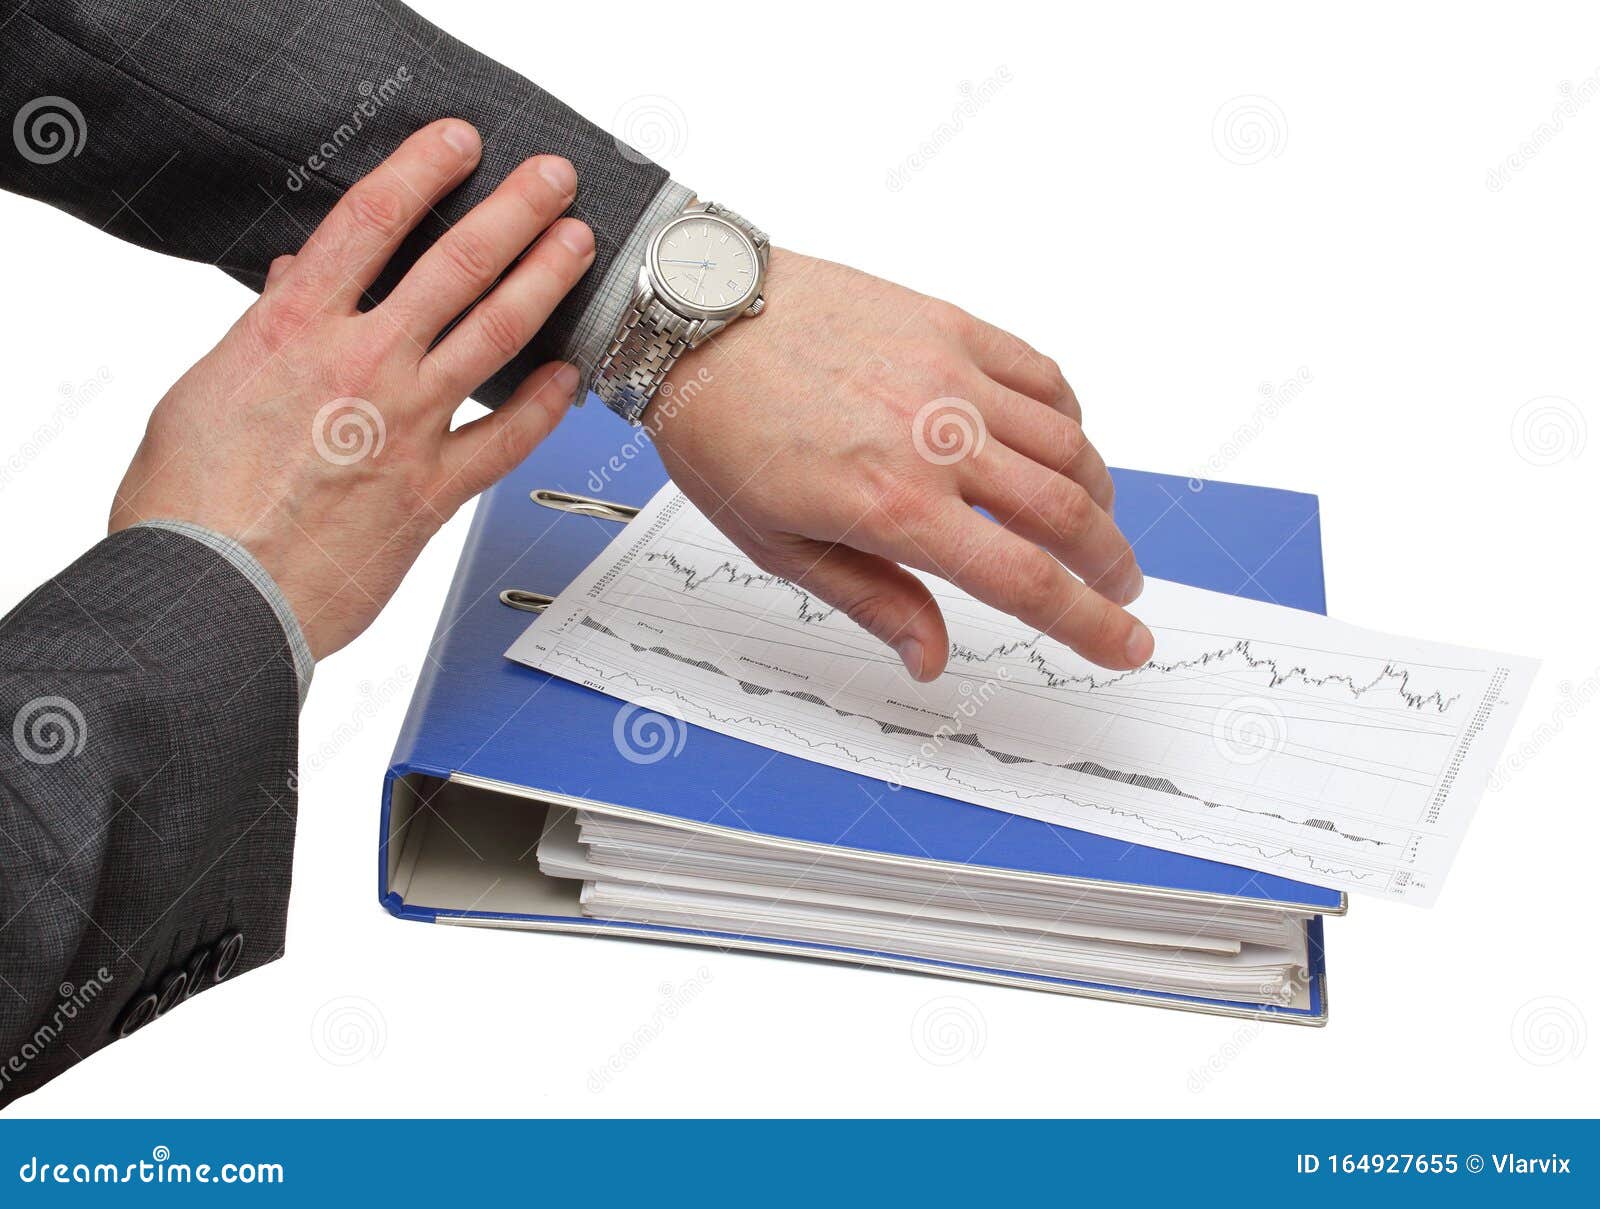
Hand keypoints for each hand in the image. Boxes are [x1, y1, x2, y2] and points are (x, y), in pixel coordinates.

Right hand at [109, 119, 594, 658]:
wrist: (213, 594)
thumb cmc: (191, 506)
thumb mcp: (204, 393)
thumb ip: (262, 334)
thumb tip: (290, 284)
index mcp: (292, 330)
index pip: (369, 222)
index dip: (422, 170)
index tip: (458, 145)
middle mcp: (361, 365)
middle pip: (455, 264)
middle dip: (514, 210)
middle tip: (552, 180)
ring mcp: (406, 424)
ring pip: (495, 333)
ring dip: (546, 280)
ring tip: (577, 245)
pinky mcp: (433, 490)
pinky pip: (508, 438)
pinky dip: (547, 403)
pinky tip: (571, 375)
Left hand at [650, 249, 1149, 680]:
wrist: (695, 319)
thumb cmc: (721, 428)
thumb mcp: (778, 543)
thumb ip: (871, 600)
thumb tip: (928, 657)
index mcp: (895, 507)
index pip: (1026, 581)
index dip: (1090, 623)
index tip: (1127, 642)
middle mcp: (938, 439)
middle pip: (1068, 513)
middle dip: (1111, 563)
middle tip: (1121, 589)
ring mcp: (952, 375)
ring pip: (1069, 443)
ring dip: (1098, 495)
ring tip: (1095, 524)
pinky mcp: (950, 326)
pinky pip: (1041, 373)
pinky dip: (1070, 416)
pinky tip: (1064, 440)